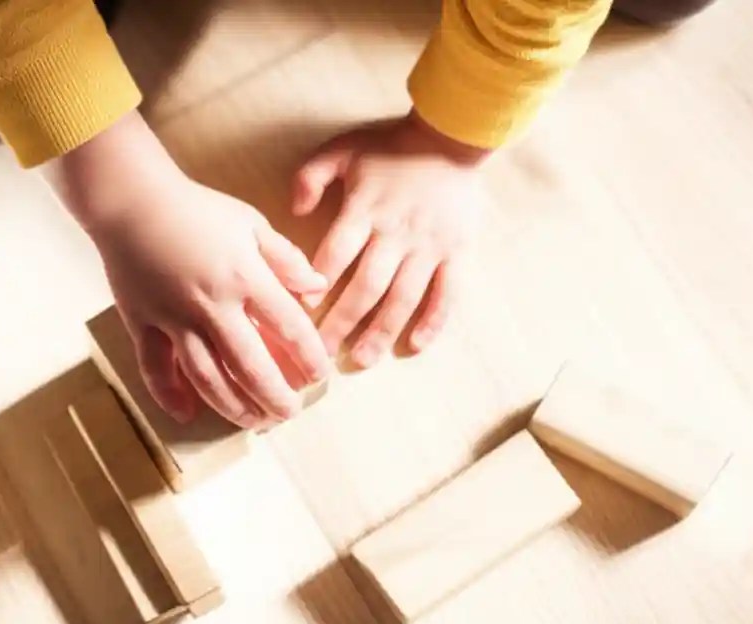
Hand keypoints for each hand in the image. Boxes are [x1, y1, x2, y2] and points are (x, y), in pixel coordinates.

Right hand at [47, 112, 330, 427]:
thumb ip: (285, 258)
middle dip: (275, 397)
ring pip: (207, 376)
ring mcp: (174, 318)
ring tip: (254, 421)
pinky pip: (155, 367)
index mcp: (245, 276)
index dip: (309, 357)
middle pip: (251, 365)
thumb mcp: (250, 223)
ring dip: (233, 406)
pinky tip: (186, 414)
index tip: (320, 376)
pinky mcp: (143, 323)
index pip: (289, 326)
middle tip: (290, 413)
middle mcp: (212, 305)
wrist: (130, 200)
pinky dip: (169, 394)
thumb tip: (317, 289)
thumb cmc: (195, 208)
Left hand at [293, 112, 485, 367]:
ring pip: (403, 296)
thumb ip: (311, 175)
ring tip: (361, 359)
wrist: (452, 134)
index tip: (298, 313)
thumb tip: (295, 209)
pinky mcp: (457, 252)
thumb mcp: (343, 148)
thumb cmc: (391, 147)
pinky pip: (448, 293)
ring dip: (381, 330)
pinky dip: (434, 320)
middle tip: (319, 355)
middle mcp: (396, 233)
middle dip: (341, 323)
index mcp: (365, 210)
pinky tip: (416, 345)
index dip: (315, 285)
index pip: (335, 254)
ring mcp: (429, 246)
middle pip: (365, 286)